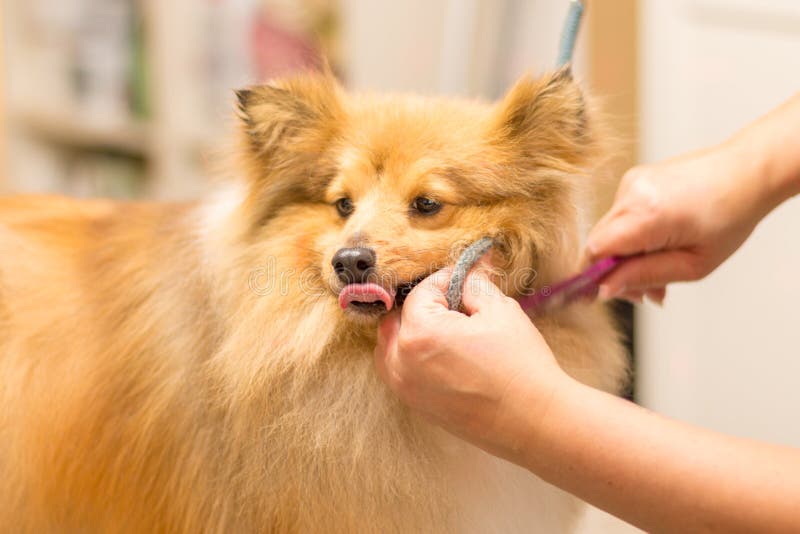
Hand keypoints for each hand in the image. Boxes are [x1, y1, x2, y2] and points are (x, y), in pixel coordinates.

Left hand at [374, 268, 572, 461]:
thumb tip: (465, 272)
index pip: (420, 293)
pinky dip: (412, 357)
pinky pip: (400, 372)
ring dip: (411, 332)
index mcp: (419, 334)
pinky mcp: (417, 407)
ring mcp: (406, 389)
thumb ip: (474, 285)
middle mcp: (402, 363)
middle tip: (455, 305)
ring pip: (390, 347)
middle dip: (422, 306)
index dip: (445, 281)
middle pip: (396, 319)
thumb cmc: (520, 366)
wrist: (535, 421)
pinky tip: (443, 354)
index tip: (465, 281)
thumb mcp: (500, 310)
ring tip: (446, 329)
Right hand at [586, 140, 769, 303]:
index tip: (593, 296)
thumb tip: (605, 289)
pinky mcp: (633, 178)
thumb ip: (645, 276)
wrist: (746, 172)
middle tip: (644, 292)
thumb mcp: (693, 264)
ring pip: (609, 230)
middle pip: (599, 241)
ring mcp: (630, 182)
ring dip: (626, 254)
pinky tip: (658, 243)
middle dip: (613, 270)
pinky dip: (633, 235)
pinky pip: (620, 216)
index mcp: (649, 215)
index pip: (597, 250)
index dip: (592, 275)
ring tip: (661, 268)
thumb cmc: (730, 217)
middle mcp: (633, 193)